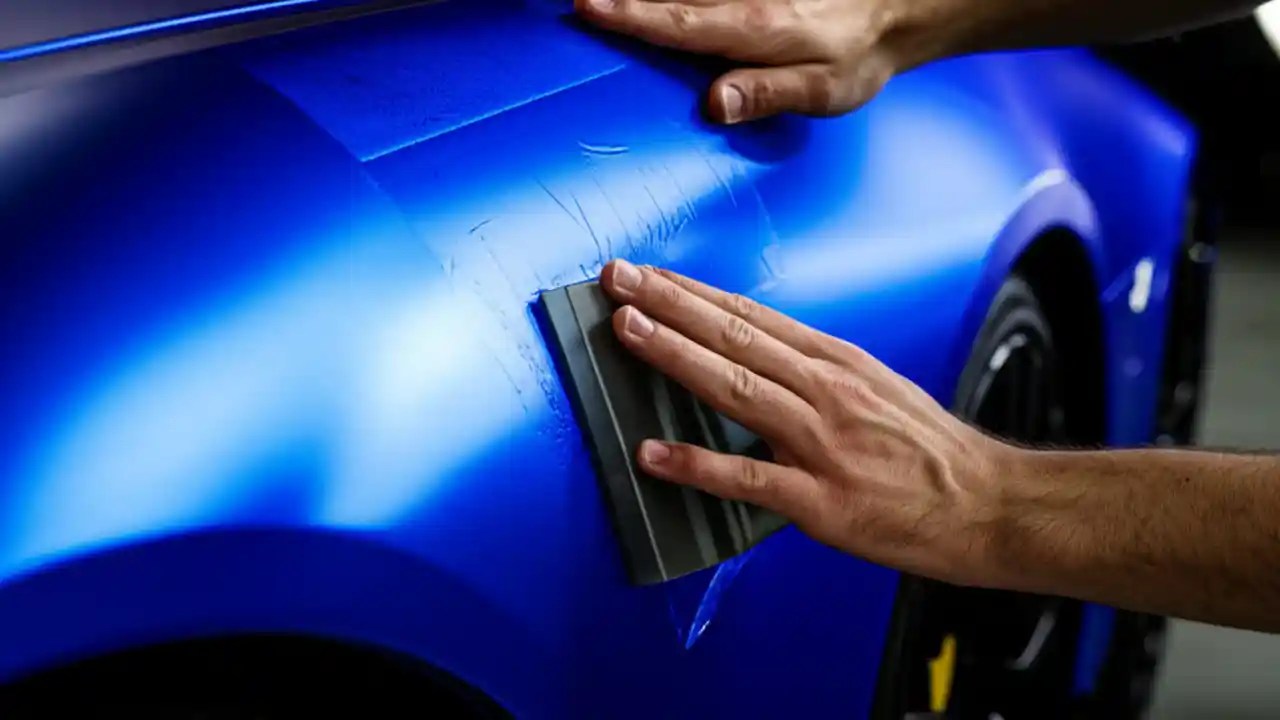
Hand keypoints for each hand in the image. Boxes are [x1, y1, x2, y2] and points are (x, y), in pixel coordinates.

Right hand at [574, 0, 932, 122]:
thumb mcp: (821, 90)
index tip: (587, 8)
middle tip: (572, 0)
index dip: (630, 16)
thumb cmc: (855, 57)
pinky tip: (651, 7)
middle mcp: (741, 0)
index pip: (678, 22)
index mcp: (753, 30)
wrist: (893, 12)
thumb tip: (714, 104)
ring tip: (597, 1)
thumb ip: (767, 94)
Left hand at [600, 259, 1018, 587]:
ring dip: (675, 355)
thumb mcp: (876, 386)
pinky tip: (653, 453)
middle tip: (616, 278)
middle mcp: (824, 391)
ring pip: (735, 387)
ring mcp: (821, 443)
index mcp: (836, 362)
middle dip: (668, 304)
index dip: (693, 292)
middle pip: (735, 337)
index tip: (649, 272)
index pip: (751, 315)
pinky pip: (748, 478)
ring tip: (625, 330)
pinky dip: (697, 464)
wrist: (990, 504)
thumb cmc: (930, 449)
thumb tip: (757, 356)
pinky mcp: (821, 500)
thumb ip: (815, 371)